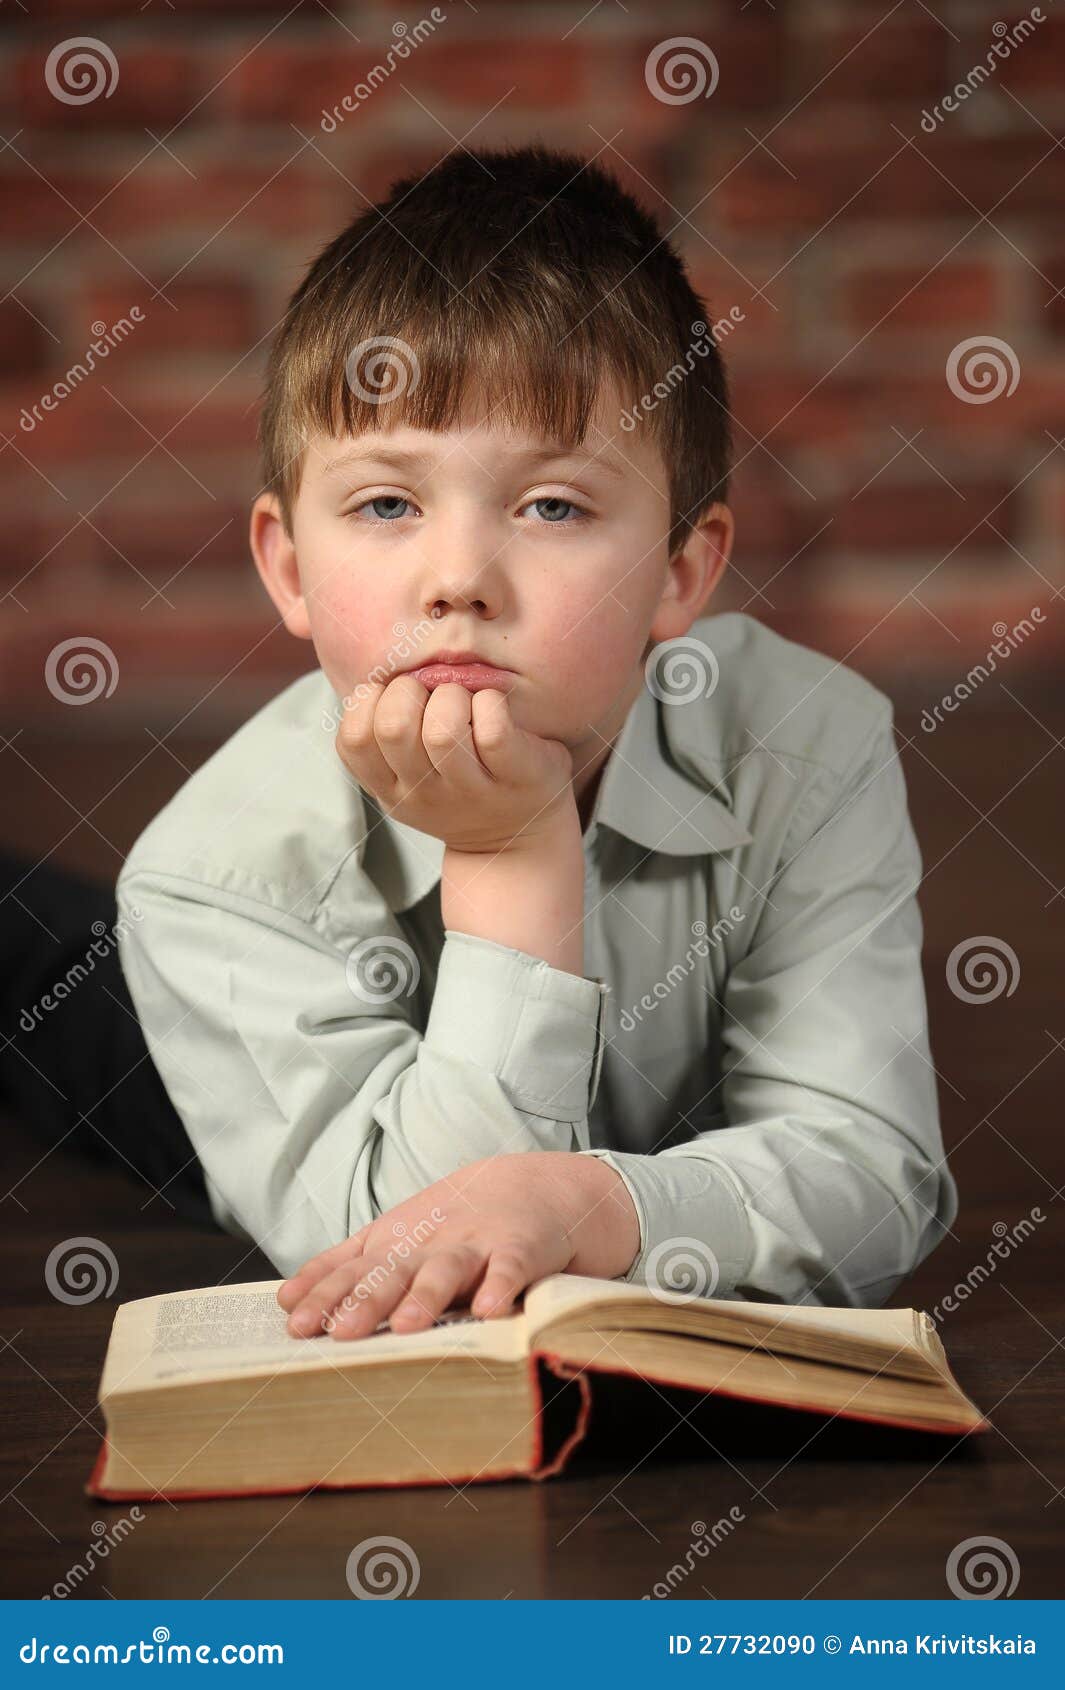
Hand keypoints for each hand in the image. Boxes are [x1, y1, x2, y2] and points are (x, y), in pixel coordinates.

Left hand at [276, 1152, 640, 1340]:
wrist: (529, 1189)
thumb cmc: (450, 1227)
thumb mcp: (393, 1241)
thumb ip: (343, 1268)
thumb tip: (285, 1299)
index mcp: (395, 1245)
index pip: (352, 1270)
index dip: (325, 1295)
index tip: (296, 1323)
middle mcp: (429, 1244)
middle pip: (392, 1272)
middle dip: (365, 1300)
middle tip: (339, 1332)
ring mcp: (474, 1245)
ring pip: (446, 1270)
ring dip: (426, 1296)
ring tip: (405, 1326)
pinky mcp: (519, 1249)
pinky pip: (510, 1268)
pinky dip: (501, 1285)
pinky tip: (490, 1309)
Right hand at [335, 673, 575, 852]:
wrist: (519, 836)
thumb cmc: (459, 786)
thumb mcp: (410, 779)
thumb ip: (387, 743)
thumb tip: (379, 675)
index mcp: (390, 789)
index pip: (352, 739)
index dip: (368, 702)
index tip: (393, 698)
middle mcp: (424, 795)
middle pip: (392, 726)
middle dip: (408, 689)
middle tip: (428, 695)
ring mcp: (470, 790)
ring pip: (443, 730)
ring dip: (452, 696)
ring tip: (463, 701)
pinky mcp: (514, 777)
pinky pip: (493, 730)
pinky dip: (491, 702)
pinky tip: (492, 705)